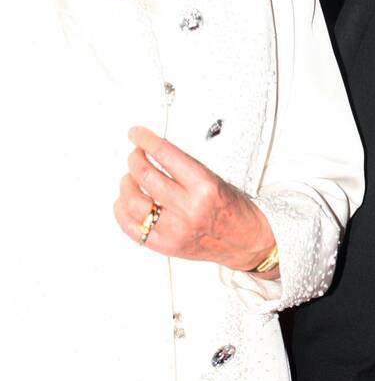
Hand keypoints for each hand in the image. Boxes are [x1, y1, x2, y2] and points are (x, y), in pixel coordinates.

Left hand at [114, 126, 275, 271]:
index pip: (165, 155)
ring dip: (126, 185)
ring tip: (130, 179)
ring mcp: (175, 229)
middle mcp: (189, 209)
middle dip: (135, 159)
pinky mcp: (166, 245)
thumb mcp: (215, 178)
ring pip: (133, 202)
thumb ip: (185, 168)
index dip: (146, 140)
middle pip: (145, 176)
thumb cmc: (235, 210)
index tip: (137, 135)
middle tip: (135, 155)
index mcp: (204, 187)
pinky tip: (125, 202)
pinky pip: (132, 228)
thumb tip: (156, 152)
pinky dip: (122, 211)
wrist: (247, 240)